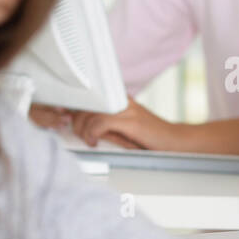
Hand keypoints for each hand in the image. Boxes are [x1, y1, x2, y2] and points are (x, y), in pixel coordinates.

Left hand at [29, 101, 145, 148]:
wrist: (177, 142)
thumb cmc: (151, 138)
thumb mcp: (123, 129)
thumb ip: (104, 124)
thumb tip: (78, 123)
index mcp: (119, 99)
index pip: (90, 96)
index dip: (72, 105)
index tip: (62, 114)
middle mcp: (122, 100)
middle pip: (86, 103)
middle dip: (75, 120)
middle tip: (76, 133)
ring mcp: (127, 109)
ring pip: (91, 112)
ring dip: (82, 128)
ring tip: (86, 139)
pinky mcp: (132, 121)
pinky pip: (102, 122)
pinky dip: (92, 133)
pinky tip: (93, 141)